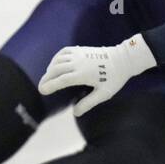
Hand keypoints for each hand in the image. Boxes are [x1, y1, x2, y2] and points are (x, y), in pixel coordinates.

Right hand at [38, 34, 157, 115]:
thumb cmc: (114, 78)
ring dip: (50, 69)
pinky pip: (63, 52)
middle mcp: (79, 63)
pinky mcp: (81, 49)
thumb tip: (75, 113)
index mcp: (83, 74)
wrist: (123, 59)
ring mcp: (79, 54)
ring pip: (58, 60)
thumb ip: (88, 103)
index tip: (42, 91)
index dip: (50, 85)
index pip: (62, 80)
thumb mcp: (104, 94)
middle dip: (46, 78)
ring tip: (47, 78)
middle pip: (56, 70)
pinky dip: (56, 58)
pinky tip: (55, 65)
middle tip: (41, 87)